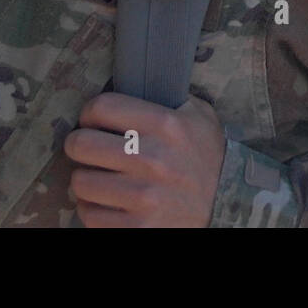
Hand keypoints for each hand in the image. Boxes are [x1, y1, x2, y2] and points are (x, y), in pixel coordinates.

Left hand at [65, 93, 226, 226]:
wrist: (228, 204)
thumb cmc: (206, 155)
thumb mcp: (198, 114)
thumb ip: (167, 95)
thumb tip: (129, 79)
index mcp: (165, 125)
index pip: (101, 107)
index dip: (90, 113)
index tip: (92, 121)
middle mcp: (152, 159)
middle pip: (81, 144)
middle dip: (79, 144)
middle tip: (87, 148)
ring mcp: (143, 197)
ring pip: (80, 182)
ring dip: (85, 178)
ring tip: (97, 176)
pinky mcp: (137, 227)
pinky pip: (88, 214)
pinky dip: (92, 207)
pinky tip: (106, 201)